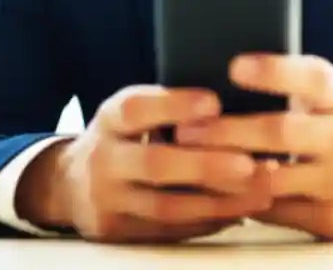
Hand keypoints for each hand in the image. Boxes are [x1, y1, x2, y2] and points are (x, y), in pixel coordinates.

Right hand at [16, 86, 274, 242]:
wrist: (71, 185)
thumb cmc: (124, 138)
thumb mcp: (132, 113)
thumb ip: (169, 108)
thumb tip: (234, 100)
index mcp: (110, 120)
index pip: (136, 110)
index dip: (174, 105)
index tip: (214, 102)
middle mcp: (104, 160)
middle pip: (155, 164)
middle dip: (206, 164)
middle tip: (249, 162)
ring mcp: (109, 201)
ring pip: (167, 207)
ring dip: (220, 201)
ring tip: (261, 190)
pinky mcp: (122, 233)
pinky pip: (172, 230)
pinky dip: (211, 220)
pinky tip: (243, 210)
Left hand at [174, 55, 332, 239]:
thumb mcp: (331, 99)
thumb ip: (294, 83)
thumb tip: (226, 70)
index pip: (313, 78)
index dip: (275, 71)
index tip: (235, 66)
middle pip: (281, 131)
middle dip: (227, 130)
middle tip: (185, 129)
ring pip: (269, 178)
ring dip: (222, 171)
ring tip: (188, 161)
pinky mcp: (330, 216)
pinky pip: (272, 209)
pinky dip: (238, 199)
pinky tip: (213, 189)